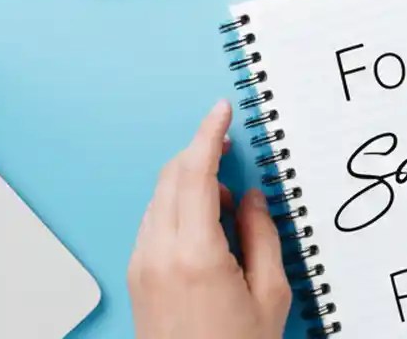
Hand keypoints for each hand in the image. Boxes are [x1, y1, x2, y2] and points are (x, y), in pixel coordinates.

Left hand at [129, 99, 290, 338]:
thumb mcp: (270, 295)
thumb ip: (262, 236)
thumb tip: (250, 199)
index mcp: (196, 253)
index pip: (194, 172)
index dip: (209, 133)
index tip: (221, 110)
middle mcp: (159, 253)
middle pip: (171, 177)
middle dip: (200, 156)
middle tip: (231, 157)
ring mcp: (142, 264)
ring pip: (160, 198)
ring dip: (189, 185)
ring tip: (226, 212)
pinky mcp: (136, 276)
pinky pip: (154, 222)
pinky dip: (178, 209)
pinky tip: (205, 230)